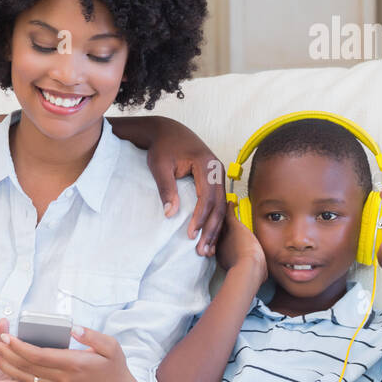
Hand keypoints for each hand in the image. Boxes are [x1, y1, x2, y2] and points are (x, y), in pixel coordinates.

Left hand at [0, 324, 142, 381]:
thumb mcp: (112, 348)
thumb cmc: (115, 368)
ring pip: (23, 378)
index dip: (19, 346)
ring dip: (1, 367)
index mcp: (73, 364)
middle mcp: (61, 379)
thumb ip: (92, 337)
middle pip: (25, 366)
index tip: (4, 336)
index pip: (39, 355)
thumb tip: (73, 329)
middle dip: (2, 354)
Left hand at [145, 118, 225, 257]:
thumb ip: (166, 189)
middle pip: (219, 205)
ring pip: (221, 206)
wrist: (167, 131)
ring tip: (207, 249)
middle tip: (201, 250)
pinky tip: (209, 236)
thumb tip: (170, 214)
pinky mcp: (214, 179)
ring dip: (215, 228)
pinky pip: (218, 203)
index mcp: (206, 164)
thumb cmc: (162, 147)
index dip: (200, 217)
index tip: (191, 234)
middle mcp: (217, 169)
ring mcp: (218, 174)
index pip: (207, 196)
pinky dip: (214, 220)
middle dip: (211, 229)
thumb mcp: (159, 166)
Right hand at [217, 204, 267, 282]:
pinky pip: (228, 214)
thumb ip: (256, 271)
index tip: (225, 240)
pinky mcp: (234, 226)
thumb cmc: (250, 274)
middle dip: (218, 228)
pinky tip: (230, 202)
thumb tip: (263, 275)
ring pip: (221, 223)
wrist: (248, 269)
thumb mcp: (252, 273)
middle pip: (219, 233)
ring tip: (220, 210)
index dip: (223, 242)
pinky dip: (229, 207)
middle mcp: (221, 245)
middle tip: (218, 222)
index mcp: (223, 256)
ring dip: (222, 216)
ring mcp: (226, 235)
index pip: (222, 246)